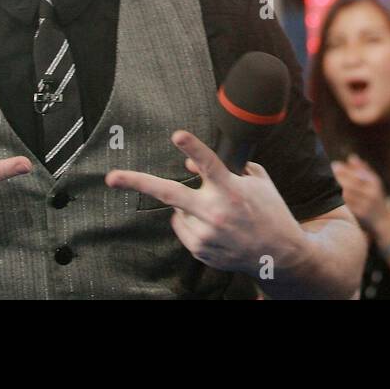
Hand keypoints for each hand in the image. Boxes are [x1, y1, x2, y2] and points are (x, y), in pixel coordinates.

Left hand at [106, 131, 304, 277]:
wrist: (278, 254)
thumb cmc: (270, 212)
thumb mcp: (257, 182)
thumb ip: (229, 167)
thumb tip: (190, 164)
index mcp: (232, 190)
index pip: (209, 163)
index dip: (192, 147)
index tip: (177, 135)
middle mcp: (215, 211)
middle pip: (168, 192)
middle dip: (137, 182)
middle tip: (111, 177)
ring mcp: (205, 234)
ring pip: (178, 210)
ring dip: (189, 206)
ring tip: (219, 213)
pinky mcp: (200, 249)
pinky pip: (184, 228)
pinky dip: (193, 223)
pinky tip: (216, 227)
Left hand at [330, 155, 388, 231]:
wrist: (384, 219)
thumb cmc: (375, 196)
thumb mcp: (373, 182)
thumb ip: (363, 169)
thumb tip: (351, 157)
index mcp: (374, 182)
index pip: (356, 173)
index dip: (344, 169)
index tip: (334, 165)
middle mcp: (372, 192)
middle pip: (351, 183)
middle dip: (338, 178)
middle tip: (326, 174)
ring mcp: (367, 204)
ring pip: (347, 194)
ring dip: (335, 189)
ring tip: (326, 184)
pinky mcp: (361, 214)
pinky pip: (347, 205)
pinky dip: (339, 200)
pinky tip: (331, 196)